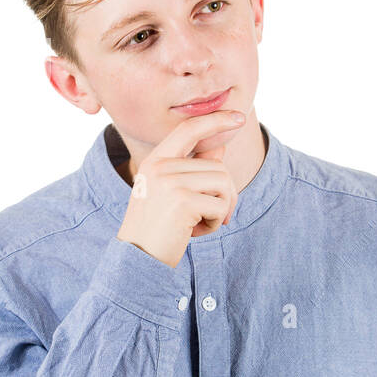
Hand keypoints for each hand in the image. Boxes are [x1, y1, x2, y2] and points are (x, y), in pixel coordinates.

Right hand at [115, 110, 246, 267]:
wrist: (137, 260)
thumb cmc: (158, 228)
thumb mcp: (173, 193)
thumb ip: (194, 169)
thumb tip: (220, 147)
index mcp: (155, 160)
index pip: (189, 128)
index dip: (216, 120)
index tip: (239, 116)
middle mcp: (160, 166)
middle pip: (218, 166)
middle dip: (225, 195)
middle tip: (208, 217)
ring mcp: (170, 182)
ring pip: (224, 184)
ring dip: (220, 209)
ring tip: (198, 223)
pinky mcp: (183, 201)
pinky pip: (221, 206)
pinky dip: (216, 223)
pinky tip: (195, 232)